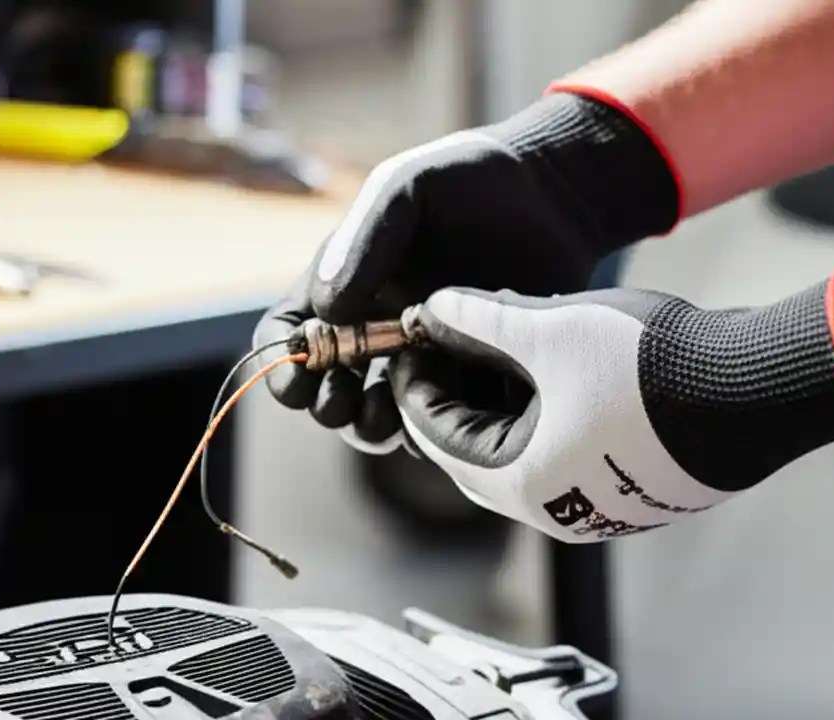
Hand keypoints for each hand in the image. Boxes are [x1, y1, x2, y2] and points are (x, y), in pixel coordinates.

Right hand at [254, 91, 679, 453]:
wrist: (552, 196)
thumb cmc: (466, 180)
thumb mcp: (403, 191)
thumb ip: (362, 241)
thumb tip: (326, 311)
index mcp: (343, 286)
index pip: (286, 335)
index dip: (280, 365)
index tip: (298, 380)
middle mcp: (373, 329)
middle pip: (326, 390)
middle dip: (326, 406)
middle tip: (343, 401)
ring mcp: (421, 358)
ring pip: (378, 417)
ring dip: (371, 427)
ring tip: (387, 413)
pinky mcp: (469, 377)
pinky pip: (440, 422)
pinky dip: (432, 428)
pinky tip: (444, 410)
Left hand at [392, 265, 833, 541]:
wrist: (755, 390)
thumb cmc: (647, 367)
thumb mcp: (548, 331)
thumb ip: (480, 320)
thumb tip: (432, 307)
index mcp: (519, 483)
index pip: (434, 434)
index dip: (413, 382)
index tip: (407, 339)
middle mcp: (550, 510)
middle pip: (470, 449)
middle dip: (454, 392)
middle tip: (445, 341)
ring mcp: (591, 506)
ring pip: (517, 451)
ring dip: (497, 401)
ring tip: (493, 342)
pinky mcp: (625, 491)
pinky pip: (558, 455)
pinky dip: (537, 414)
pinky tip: (541, 366)